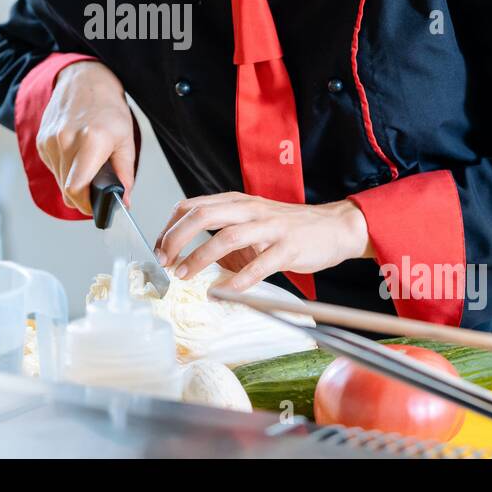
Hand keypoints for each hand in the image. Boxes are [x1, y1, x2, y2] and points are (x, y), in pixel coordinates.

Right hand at [36, 60, 134, 215]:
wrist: (84, 79)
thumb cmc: (108, 107)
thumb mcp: (126, 138)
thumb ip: (125, 173)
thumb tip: (124, 199)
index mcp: (91, 140)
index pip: (76, 189)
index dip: (86, 205)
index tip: (97, 207)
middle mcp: (66, 140)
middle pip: (67, 190)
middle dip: (83, 198)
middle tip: (97, 192)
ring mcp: (50, 140)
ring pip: (59, 181)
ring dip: (73, 182)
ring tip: (88, 166)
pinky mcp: (42, 140)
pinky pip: (53, 168)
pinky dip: (64, 169)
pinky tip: (76, 155)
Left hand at [154, 192, 370, 291]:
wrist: (334, 227)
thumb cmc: (288, 228)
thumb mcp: (251, 221)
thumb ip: (223, 233)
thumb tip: (190, 256)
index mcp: (237, 201)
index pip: (192, 206)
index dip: (170, 228)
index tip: (158, 249)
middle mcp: (250, 209)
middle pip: (203, 216)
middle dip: (176, 240)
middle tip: (164, 262)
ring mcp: (269, 227)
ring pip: (226, 237)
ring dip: (200, 258)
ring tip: (185, 276)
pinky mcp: (288, 247)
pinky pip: (261, 263)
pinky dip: (240, 278)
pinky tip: (225, 291)